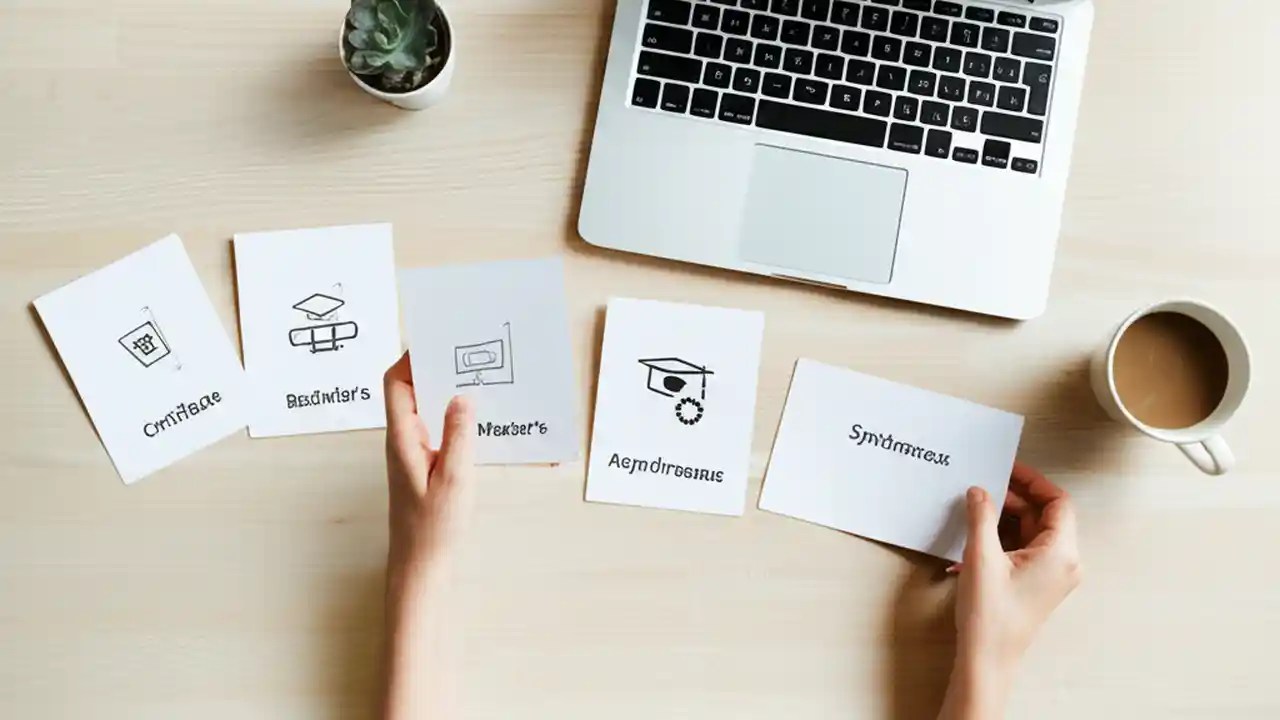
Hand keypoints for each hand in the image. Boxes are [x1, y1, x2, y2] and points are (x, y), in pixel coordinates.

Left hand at [383, 352, 476, 574]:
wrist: (420, 567)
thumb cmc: (434, 528)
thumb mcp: (455, 479)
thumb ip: (459, 435)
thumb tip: (462, 396)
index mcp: (402, 438)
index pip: (395, 384)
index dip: (411, 357)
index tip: (439, 342)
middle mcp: (402, 440)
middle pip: (410, 390)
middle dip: (435, 369)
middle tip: (466, 354)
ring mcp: (411, 453)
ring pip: (424, 409)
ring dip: (446, 392)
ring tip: (476, 380)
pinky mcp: (423, 465)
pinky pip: (435, 428)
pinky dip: (452, 417)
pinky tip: (476, 420)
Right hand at [939, 463, 1080, 719]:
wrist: (987, 659)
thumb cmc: (990, 614)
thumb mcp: (980, 557)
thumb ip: (981, 516)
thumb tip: (979, 490)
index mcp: (1061, 552)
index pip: (1057, 501)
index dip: (1032, 481)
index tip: (1007, 469)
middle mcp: (1065, 562)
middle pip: (1045, 515)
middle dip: (1014, 498)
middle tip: (983, 487)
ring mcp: (1053, 575)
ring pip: (1034, 531)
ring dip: (1006, 517)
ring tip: (975, 509)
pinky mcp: (1038, 584)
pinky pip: (1026, 548)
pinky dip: (1005, 536)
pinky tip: (978, 535)